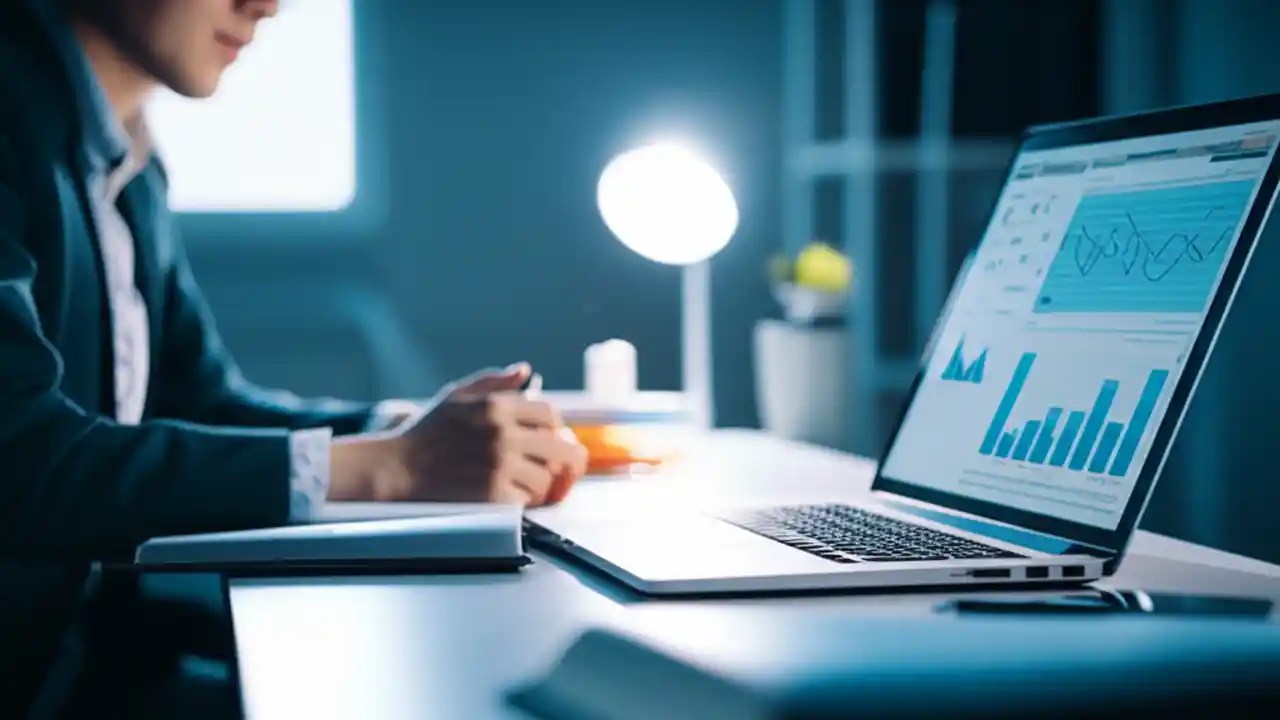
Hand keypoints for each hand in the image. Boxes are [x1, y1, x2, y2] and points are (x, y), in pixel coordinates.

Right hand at [329, 364, 586, 505]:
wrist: (396, 469)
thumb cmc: (425, 432)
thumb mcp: (457, 395)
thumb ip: (494, 382)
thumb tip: (526, 370)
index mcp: (497, 406)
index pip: (550, 414)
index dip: (555, 426)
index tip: (550, 436)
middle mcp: (503, 434)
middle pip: (560, 447)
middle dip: (567, 458)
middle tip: (567, 467)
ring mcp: (500, 466)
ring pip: (546, 477)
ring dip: (542, 482)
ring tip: (530, 482)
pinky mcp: (494, 496)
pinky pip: (528, 500)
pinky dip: (525, 500)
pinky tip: (513, 496)